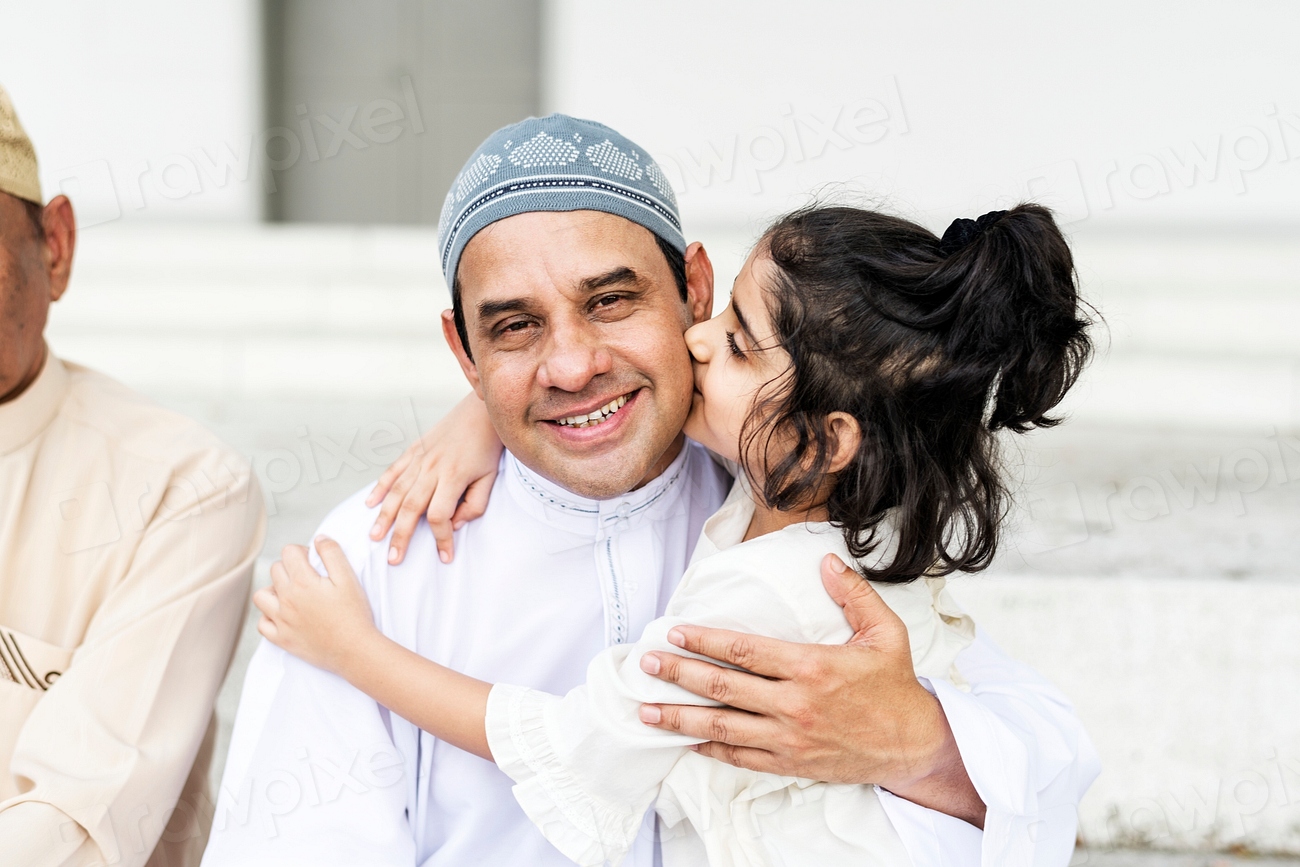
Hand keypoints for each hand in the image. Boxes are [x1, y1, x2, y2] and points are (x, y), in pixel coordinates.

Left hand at [255, 537, 376, 677]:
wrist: (355, 650)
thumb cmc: (354, 614)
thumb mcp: (349, 578)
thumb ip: (333, 554)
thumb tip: (319, 539)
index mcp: (302, 582)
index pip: (289, 552)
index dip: (303, 551)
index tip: (315, 561)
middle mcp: (286, 599)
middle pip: (275, 569)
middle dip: (290, 567)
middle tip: (309, 577)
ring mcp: (281, 620)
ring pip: (262, 595)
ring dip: (274, 590)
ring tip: (292, 594)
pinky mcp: (281, 639)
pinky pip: (262, 624)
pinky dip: (269, 616)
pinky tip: (285, 615)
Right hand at [365, 392, 502, 565]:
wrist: (481, 411)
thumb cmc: (487, 447)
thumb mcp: (490, 479)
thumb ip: (474, 505)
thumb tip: (454, 525)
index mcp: (453, 477)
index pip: (440, 516)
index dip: (441, 539)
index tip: (444, 557)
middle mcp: (432, 468)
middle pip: (411, 507)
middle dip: (401, 536)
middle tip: (393, 559)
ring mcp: (420, 457)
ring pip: (396, 491)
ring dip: (384, 516)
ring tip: (375, 536)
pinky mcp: (414, 449)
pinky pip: (393, 470)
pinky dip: (380, 487)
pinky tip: (371, 503)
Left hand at [638, 553, 985, 827]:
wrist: (913, 745)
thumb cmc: (895, 687)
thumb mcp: (884, 632)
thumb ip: (853, 594)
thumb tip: (826, 561)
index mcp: (811, 667)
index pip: (744, 651)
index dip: (705, 641)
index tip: (675, 632)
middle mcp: (794, 704)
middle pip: (723, 687)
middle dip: (679, 674)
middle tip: (646, 664)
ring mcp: (789, 738)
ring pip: (722, 726)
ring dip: (680, 717)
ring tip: (646, 709)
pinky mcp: (790, 763)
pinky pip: (740, 757)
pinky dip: (710, 749)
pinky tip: (686, 741)